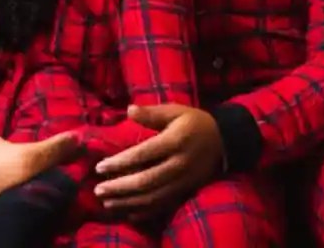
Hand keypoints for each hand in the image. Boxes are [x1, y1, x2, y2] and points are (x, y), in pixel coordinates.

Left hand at [94, 104, 223, 214]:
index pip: (142, 155)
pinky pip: (165, 205)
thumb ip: (152, 113)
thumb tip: (129, 109)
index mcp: (174, 142)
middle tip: (98, 189)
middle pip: (146, 180)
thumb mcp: (175, 111)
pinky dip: (146, 211)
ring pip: (154, 196)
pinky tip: (128, 213)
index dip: (120, 162)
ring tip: (107, 202)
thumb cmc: (194, 122)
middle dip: (120, 187)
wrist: (225, 141)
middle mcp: (179, 165)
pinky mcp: (188, 191)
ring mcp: (184, 181)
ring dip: (129, 202)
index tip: (99, 167)